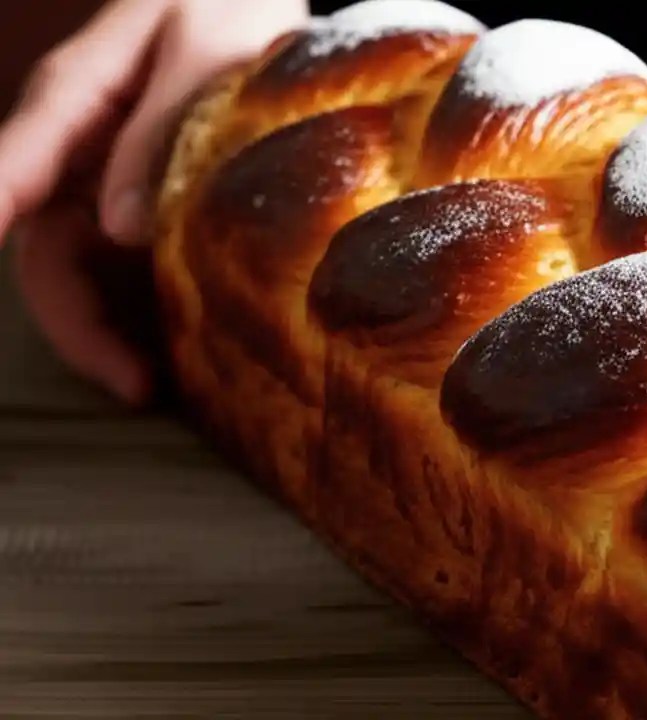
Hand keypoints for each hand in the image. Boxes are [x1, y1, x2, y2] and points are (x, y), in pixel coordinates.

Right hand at [1, 0, 305, 403]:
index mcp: (72, 96)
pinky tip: (171, 347)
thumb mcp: (204, 46)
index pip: (12, 169)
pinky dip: (132, 305)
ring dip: (98, 328)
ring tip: (147, 386)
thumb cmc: (222, 0)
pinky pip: (112, 258)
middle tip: (129, 382)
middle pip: (41, 246)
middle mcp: (71, 143)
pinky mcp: (132, 190)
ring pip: (71, 264)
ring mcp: (97, 171)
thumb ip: (161, 127)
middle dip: (72, 320)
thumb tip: (122, 228)